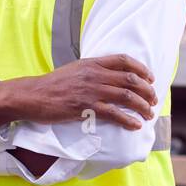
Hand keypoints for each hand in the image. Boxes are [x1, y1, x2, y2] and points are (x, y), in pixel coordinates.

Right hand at [0, 54, 156, 130]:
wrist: (32, 95)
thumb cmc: (51, 85)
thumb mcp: (73, 70)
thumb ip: (92, 71)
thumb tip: (109, 77)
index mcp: (91, 64)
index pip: (124, 60)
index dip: (142, 69)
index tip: (150, 79)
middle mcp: (94, 75)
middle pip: (131, 80)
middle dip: (147, 91)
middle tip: (153, 100)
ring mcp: (91, 91)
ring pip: (127, 97)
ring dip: (143, 107)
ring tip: (148, 114)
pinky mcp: (86, 107)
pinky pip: (115, 114)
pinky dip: (128, 120)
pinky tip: (135, 125)